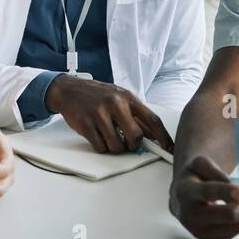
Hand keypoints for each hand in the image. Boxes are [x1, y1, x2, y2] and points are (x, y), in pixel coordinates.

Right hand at [45, 75, 172, 153]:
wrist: (69, 89)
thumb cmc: (97, 95)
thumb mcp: (119, 98)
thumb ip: (136, 115)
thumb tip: (154, 135)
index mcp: (128, 98)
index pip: (152, 120)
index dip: (163, 137)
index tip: (169, 149)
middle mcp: (116, 104)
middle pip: (136, 137)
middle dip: (132, 145)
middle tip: (126, 142)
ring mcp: (100, 114)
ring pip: (117, 145)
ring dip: (114, 147)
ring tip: (107, 136)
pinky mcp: (87, 124)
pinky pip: (100, 147)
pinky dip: (101, 147)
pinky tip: (97, 135)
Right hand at [169, 154, 238, 238]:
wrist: (180, 197)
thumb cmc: (194, 177)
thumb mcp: (200, 163)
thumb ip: (215, 170)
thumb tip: (237, 190)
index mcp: (186, 192)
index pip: (208, 192)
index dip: (226, 192)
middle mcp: (190, 215)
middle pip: (230, 215)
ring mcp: (199, 231)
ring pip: (237, 227)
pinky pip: (236, 234)